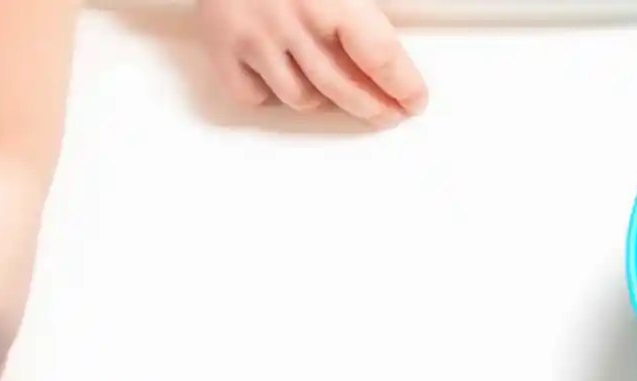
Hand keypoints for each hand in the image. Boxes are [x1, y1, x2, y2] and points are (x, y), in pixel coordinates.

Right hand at [196, 0, 427, 127]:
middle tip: (386, 114)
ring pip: (301, 99)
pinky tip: (282, 82)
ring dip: (323, 102)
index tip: (414, 100)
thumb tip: (391, 49)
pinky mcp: (222, 50)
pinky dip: (270, 96)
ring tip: (336, 94)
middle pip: (343, 88)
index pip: (379, 55)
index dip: (403, 85)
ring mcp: (255, 40)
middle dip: (372, 108)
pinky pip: (255, 96)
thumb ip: (362, 5)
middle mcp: (293, 22)